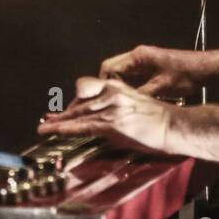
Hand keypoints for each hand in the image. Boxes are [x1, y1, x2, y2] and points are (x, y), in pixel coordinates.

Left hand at [38, 77, 174, 154]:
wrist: (174, 125)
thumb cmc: (158, 119)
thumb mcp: (133, 105)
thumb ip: (113, 110)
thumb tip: (98, 124)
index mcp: (116, 87)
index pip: (85, 89)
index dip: (72, 102)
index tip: (62, 109)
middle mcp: (110, 94)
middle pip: (79, 102)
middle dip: (63, 114)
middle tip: (48, 119)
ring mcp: (111, 108)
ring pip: (78, 114)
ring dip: (59, 122)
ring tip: (44, 127)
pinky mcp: (113, 123)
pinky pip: (83, 126)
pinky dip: (66, 128)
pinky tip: (55, 131)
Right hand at [99, 44, 203, 98]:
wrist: (204, 70)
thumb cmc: (185, 75)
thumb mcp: (161, 87)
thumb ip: (140, 95)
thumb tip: (122, 106)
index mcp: (138, 56)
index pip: (110, 67)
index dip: (106, 84)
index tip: (108, 99)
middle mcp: (138, 57)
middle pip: (113, 70)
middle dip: (110, 86)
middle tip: (111, 102)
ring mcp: (144, 63)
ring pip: (123, 75)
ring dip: (121, 88)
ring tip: (121, 104)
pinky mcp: (150, 69)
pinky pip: (133, 78)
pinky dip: (131, 88)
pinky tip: (133, 101)